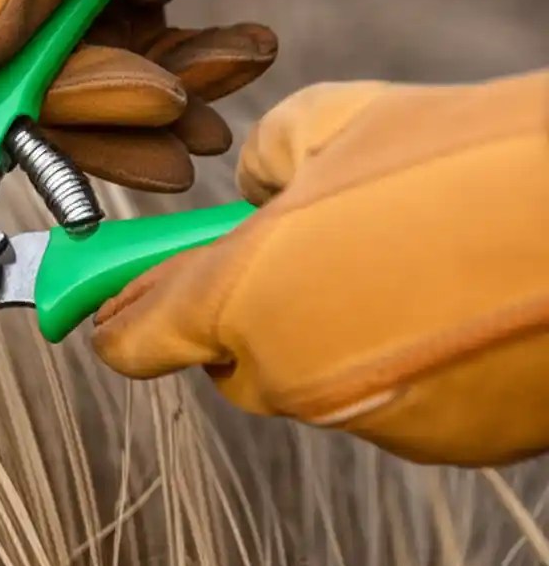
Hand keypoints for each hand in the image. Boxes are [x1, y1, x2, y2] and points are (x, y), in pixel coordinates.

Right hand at [0, 0, 308, 191]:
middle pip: (61, 68)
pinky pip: (170, 22)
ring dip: (181, 82)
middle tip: (189, 142)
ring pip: (123, 54)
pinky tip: (248, 46)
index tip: (129, 146)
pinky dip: (209, 48)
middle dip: (130, 109)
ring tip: (235, 80)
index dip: (61, 110)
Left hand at [91, 70, 548, 466]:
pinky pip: (378, 403)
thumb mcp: (331, 122)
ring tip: (394, 261)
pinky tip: (438, 303)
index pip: (136, 338)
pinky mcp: (439, 443)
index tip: (99, 314)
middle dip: (240, 312)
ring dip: (321, 332)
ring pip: (307, 379)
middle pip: (226, 360)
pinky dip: (386, 362)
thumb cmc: (467, 156)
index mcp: (243, 297)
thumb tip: (253, 194)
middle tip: (292, 252)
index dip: (113, 319)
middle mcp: (290, 375)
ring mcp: (366, 419)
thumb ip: (260, 164)